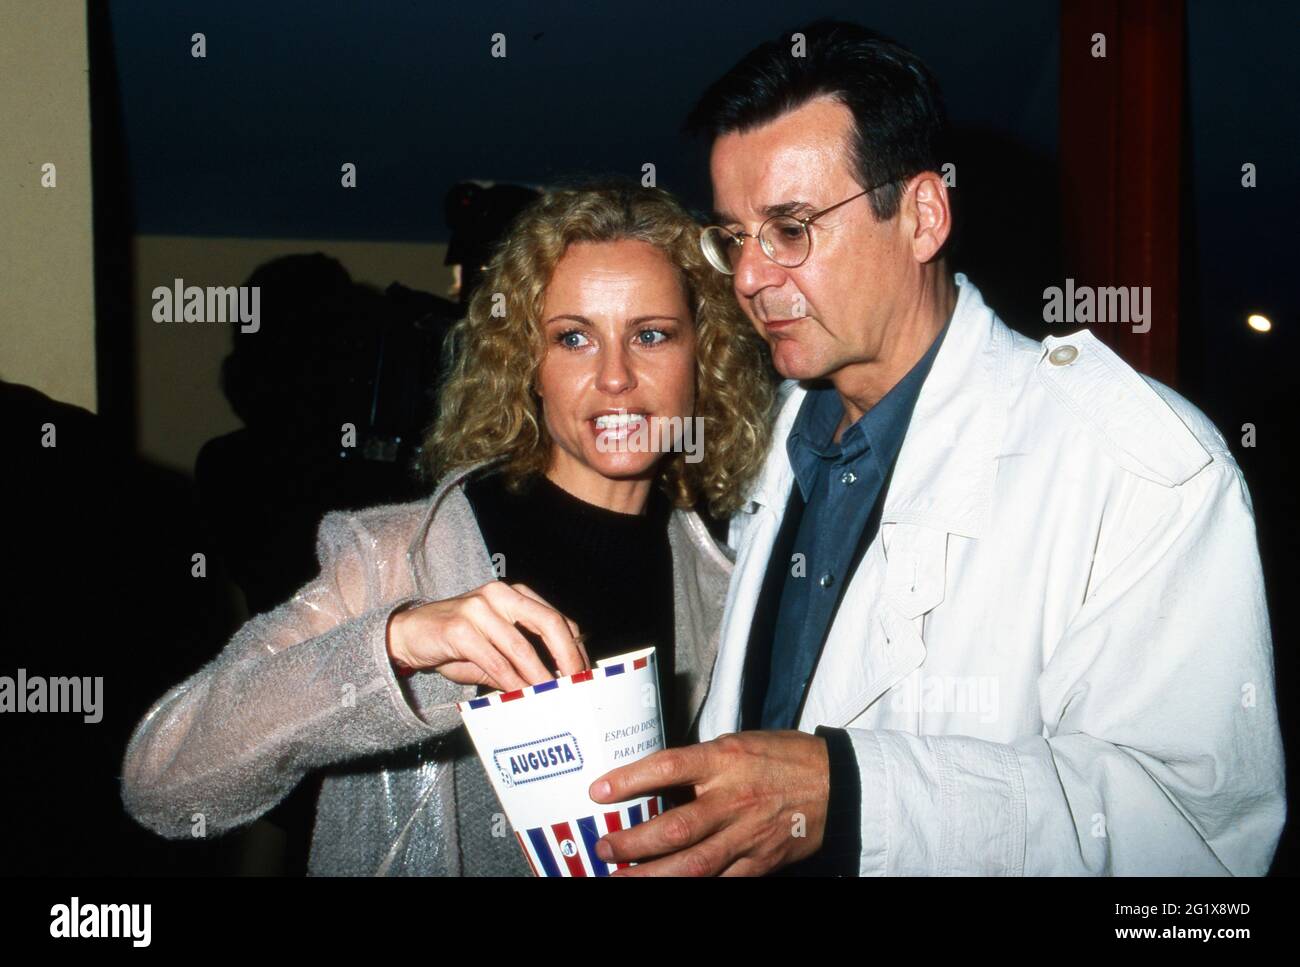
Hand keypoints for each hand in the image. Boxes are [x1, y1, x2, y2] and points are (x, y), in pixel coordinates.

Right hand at [387, 581, 588, 690]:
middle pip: (549, 623)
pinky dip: (510, 682)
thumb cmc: (454, 641)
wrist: (407, 633)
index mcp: (514, 594)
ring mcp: (478, 609)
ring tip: (550, 696)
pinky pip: (494, 661)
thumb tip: (557, 680)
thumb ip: (524, 657)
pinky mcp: (459, 629)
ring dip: (539, 677)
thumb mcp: (494, 645)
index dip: (575, 648)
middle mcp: (499, 595)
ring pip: (521, 647)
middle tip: (576, 684)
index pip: (557, 619)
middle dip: (567, 657)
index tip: (584, 674)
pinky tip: (520, 696)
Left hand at [588, 730, 829, 875]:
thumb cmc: (783, 758)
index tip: (598, 792)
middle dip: (632, 842)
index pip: (667, 768)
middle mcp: (733, 799)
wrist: (837, 784)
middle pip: (674, 828)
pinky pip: (721, 882)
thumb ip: (701, 764)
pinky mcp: (760, 862)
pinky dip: (691, 888)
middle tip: (603, 848)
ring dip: (651, 876)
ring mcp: (747, 836)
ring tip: (620, 879)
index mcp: (725, 760)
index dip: (629, 781)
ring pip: (693, 865)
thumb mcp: (738, 744)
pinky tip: (666, 889)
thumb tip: (655, 779)